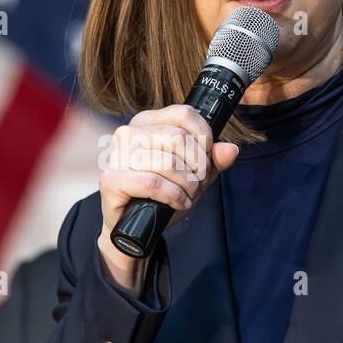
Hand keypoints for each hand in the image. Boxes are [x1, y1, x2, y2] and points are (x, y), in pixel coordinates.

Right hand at [95, 104, 239, 295]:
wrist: (134, 227)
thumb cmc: (161, 195)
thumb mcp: (193, 174)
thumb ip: (213, 160)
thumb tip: (231, 149)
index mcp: (146, 122)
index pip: (184, 114)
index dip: (204, 137)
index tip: (207, 158)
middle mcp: (128, 133)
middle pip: (179, 138)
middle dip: (198, 166)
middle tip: (197, 182)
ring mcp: (116, 156)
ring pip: (168, 162)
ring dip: (187, 185)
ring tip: (188, 195)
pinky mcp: (111, 180)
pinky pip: (153, 183)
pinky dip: (173, 196)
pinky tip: (177, 203)